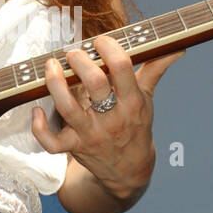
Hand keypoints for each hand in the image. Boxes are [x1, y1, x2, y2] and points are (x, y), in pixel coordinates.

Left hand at [30, 35, 183, 203]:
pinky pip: (51, 142)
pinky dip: (39, 127)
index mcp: (132, 102)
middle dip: (81, 62)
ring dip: (55, 84)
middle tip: (73, 53)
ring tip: (51, 66)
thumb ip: (155, 69)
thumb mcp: (147, 99)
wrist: (128, 171)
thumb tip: (176, 46)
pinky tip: (36, 109)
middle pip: (95, 84)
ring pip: (68, 108)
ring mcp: (91, 134)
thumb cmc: (135, 127)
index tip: (100, 41)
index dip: (109, 48)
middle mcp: (112, 119)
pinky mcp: (74, 147)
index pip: (123, 68)